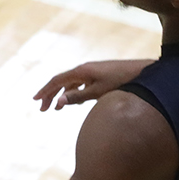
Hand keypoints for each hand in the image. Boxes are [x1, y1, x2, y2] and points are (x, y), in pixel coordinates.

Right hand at [33, 59, 151, 110]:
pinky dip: (73, 92)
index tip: (35, 101)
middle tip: (43, 109)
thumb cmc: (122, 82)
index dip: (45, 91)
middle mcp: (84, 69)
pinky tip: (76, 101)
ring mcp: (92, 72)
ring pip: (71, 83)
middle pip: (61, 82)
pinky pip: (80, 83)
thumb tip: (59, 102)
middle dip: (51, 95)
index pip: (57, 81)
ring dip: (62, 94)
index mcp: (81, 71)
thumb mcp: (99, 92)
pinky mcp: (99, 75)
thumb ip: (78, 97)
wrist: (143, 72)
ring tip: (57, 108)